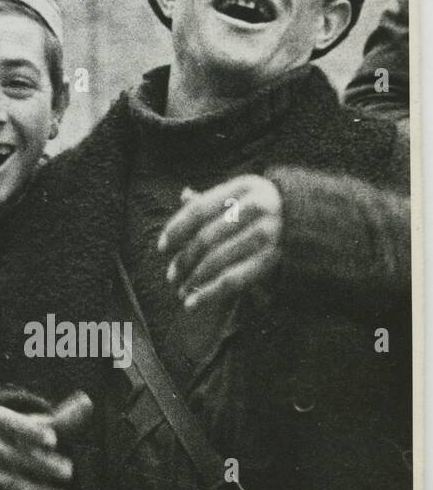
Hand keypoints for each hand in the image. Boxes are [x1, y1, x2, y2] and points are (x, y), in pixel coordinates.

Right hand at [0, 400, 86, 489]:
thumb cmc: (27, 439)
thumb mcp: (42, 428)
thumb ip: (62, 420)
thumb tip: (87, 402)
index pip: (2, 419)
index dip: (27, 430)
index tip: (53, 441)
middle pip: (7, 454)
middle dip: (40, 465)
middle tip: (68, 472)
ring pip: (6, 481)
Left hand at [158, 175, 283, 310]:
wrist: (328, 226)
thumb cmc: (278, 210)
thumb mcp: (251, 196)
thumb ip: (219, 200)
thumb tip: (184, 197)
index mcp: (247, 186)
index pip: (199, 209)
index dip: (176, 229)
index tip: (162, 247)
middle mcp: (259, 207)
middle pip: (207, 237)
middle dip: (184, 260)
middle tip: (171, 276)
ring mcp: (270, 233)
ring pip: (218, 260)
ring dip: (194, 279)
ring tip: (181, 291)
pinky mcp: (277, 259)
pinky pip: (235, 279)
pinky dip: (210, 294)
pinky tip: (193, 304)